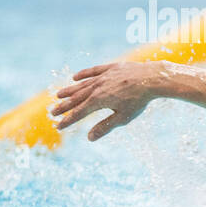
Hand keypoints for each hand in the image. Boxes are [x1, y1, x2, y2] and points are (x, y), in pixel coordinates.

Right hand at [52, 61, 167, 140]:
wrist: (152, 78)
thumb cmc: (139, 100)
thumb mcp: (123, 117)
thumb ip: (105, 127)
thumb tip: (89, 138)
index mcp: (98, 101)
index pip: (79, 113)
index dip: (68, 120)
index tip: (59, 127)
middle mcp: (96, 87)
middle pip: (76, 98)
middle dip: (64, 107)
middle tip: (52, 112)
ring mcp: (103, 76)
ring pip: (82, 85)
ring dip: (69, 91)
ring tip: (59, 95)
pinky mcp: (110, 68)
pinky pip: (93, 71)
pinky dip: (83, 75)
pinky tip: (75, 78)